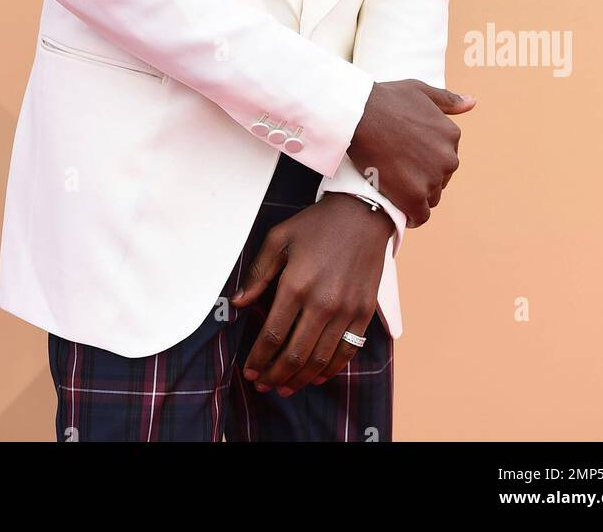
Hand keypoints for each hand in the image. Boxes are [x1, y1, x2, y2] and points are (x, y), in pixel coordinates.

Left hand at [230, 194, 393, 396]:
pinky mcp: (364, 312)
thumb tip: (238, 303)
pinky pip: (347, 352)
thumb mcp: (279, 238)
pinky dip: (331, 370)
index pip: (272, 335)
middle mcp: (322, 303)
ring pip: (320, 360)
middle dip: (274, 375)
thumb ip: (258, 273)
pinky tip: (316, 377)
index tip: (249, 371)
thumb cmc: (316, 224)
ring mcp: (346, 310)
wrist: (362, 214)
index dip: (258, 359)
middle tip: (262, 385)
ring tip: (284, 388)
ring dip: (300, 379)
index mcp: (296, 285)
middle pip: (295, 355)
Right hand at [348, 79, 475, 226]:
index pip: (446, 157)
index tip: (408, 157)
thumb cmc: (385, 99)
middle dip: (423, 177)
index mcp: (451, 134)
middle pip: (440, 178)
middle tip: (397, 170)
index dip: (426, 159)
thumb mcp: (420, 90)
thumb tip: (472, 102)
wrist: (359, 114)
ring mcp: (432, 178)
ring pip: (430, 197)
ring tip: (394, 186)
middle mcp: (448, 158)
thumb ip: (447, 100)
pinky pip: (420, 216)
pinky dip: (411, 216)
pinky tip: (400, 210)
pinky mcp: (414, 196)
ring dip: (416, 194)